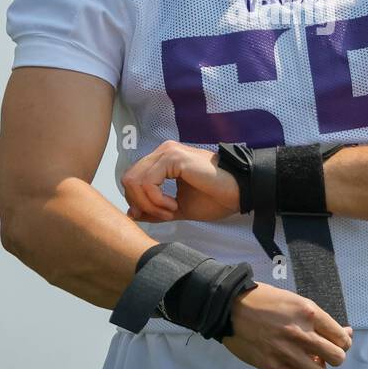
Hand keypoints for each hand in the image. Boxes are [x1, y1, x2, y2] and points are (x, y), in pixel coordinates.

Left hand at [122, 140, 239, 222]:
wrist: (239, 192)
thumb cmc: (214, 198)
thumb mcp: (176, 208)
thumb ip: (154, 209)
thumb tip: (131, 213)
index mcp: (162, 160)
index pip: (133, 180)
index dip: (138, 202)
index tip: (160, 216)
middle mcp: (162, 151)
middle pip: (128, 180)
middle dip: (141, 204)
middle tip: (164, 216)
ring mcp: (167, 152)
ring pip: (134, 181)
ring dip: (149, 204)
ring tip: (170, 212)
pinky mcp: (173, 157)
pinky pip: (148, 183)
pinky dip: (156, 200)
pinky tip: (174, 206)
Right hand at [220, 283, 353, 368]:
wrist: (230, 308)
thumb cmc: (264, 300)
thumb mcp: (295, 301)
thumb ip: (318, 319)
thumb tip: (344, 334)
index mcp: (309, 312)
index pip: (341, 338)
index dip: (343, 342)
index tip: (338, 342)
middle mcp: (302, 333)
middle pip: (337, 358)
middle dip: (334, 357)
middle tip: (324, 353)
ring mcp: (287, 352)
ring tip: (309, 362)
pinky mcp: (272, 366)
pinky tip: (294, 365)